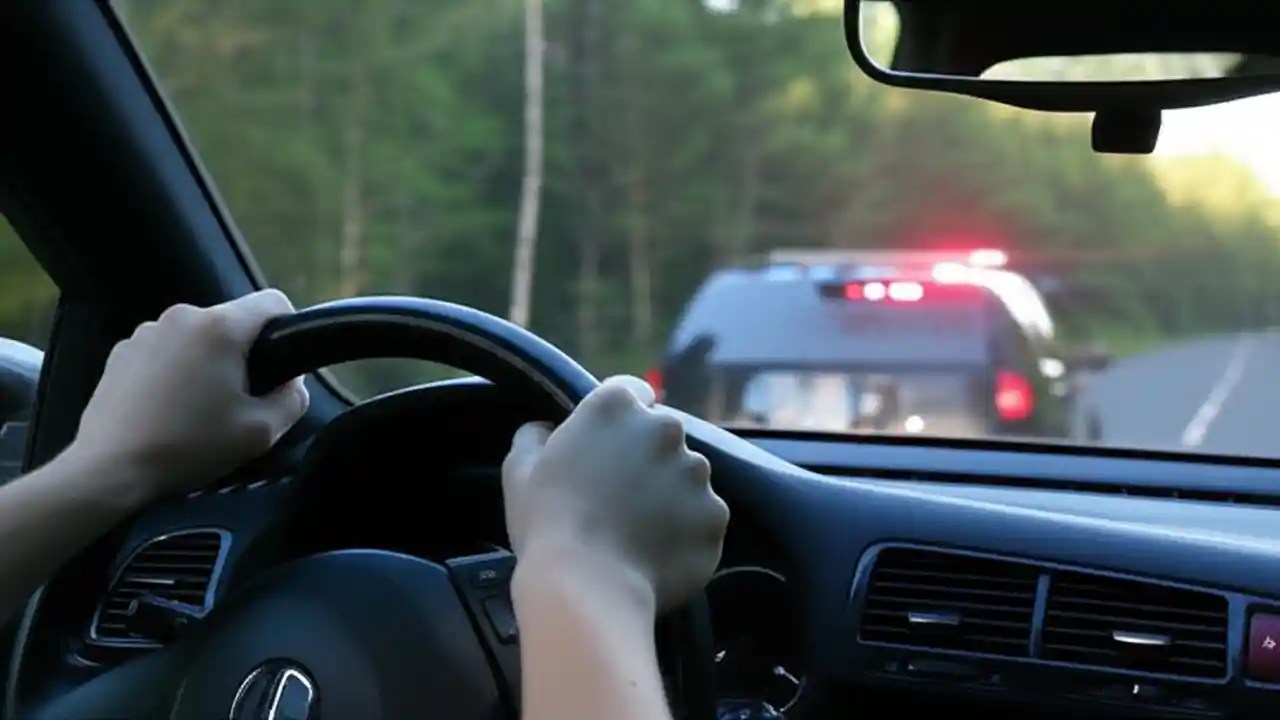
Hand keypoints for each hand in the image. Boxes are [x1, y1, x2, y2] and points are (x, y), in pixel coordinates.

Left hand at [72, 289, 308, 501]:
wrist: (110, 468)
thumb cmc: (189, 447)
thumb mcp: (261, 432)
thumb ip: (293, 399)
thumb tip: (292, 382)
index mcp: (220, 328)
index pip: (273, 301)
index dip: (289, 328)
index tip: (282, 365)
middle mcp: (182, 316)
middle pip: (233, 321)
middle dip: (244, 353)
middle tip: (240, 400)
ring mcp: (146, 331)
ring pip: (198, 336)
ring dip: (208, 361)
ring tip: (199, 407)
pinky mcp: (121, 350)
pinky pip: (166, 349)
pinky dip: (176, 370)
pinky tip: (167, 408)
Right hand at [503, 375, 729, 611]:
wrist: (587, 586)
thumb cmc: (548, 522)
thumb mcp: (520, 468)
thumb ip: (535, 436)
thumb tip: (544, 429)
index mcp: (617, 407)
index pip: (631, 393)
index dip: (619, 421)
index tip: (609, 447)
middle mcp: (666, 429)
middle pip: (663, 436)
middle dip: (647, 458)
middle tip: (620, 497)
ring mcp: (697, 473)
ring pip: (686, 477)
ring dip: (670, 494)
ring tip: (640, 531)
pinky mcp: (715, 515)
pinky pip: (702, 518)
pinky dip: (687, 532)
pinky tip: (658, 553)